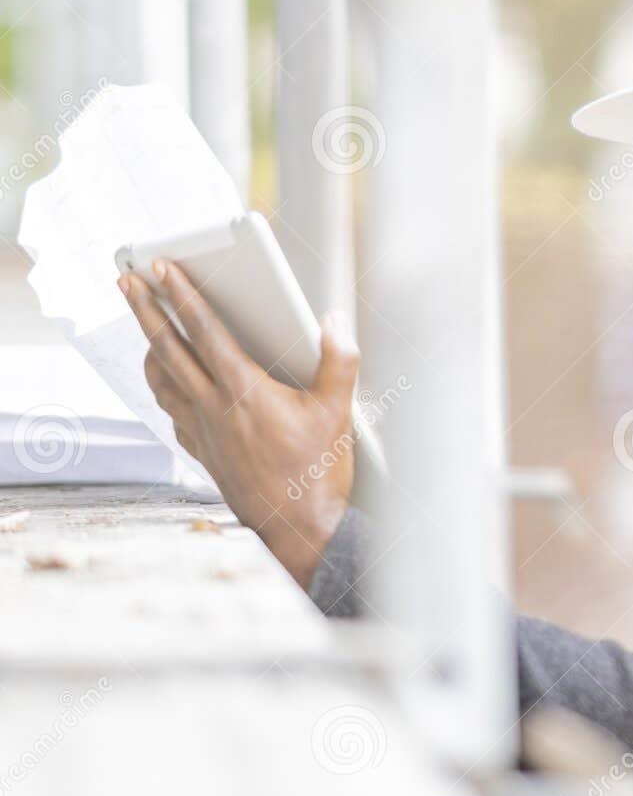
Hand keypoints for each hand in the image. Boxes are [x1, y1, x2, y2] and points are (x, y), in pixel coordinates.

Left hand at [119, 260, 359, 588]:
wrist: (297, 527)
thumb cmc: (318, 472)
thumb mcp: (339, 411)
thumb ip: (340, 360)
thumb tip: (334, 320)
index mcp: (244, 391)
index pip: (205, 331)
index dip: (182, 294)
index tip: (161, 268)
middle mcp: (213, 407)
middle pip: (168, 348)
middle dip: (146, 310)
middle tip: (128, 281)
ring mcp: (203, 431)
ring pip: (162, 380)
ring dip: (150, 348)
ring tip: (146, 327)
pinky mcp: (203, 452)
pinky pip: (172, 411)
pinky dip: (164, 388)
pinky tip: (170, 383)